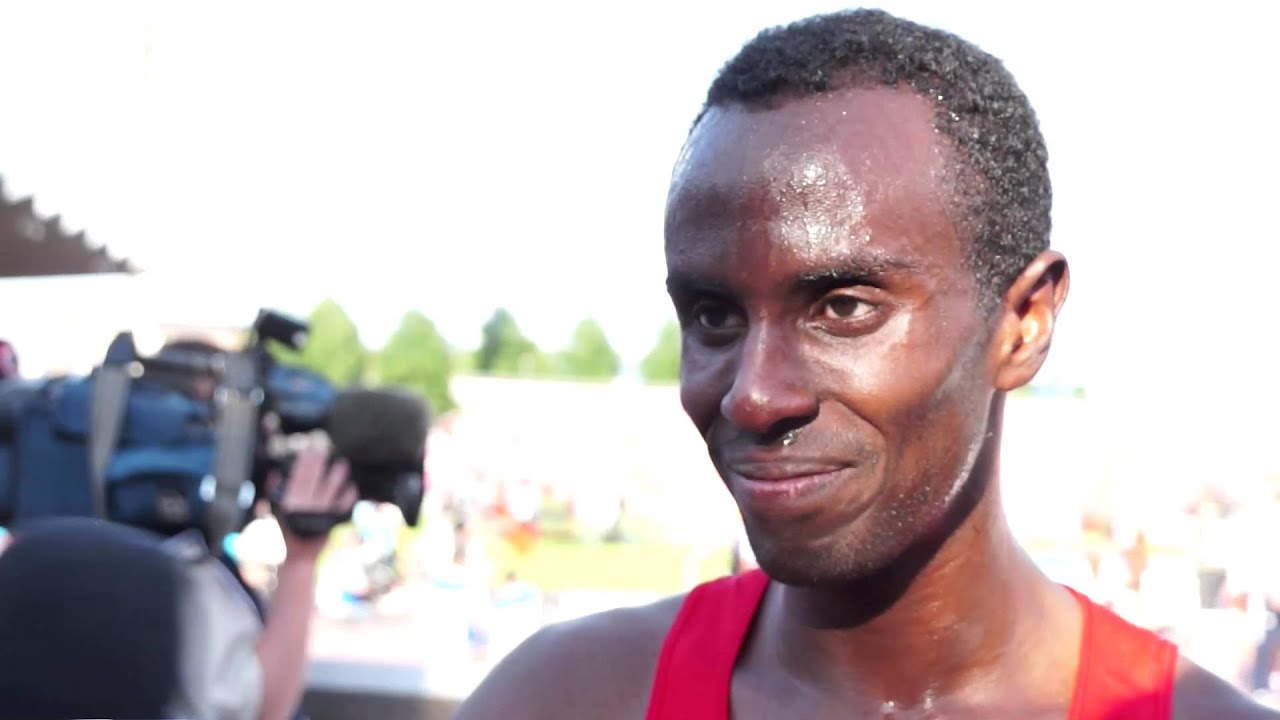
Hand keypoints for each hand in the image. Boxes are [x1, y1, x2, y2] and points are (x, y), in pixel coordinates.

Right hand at [269, 441, 355, 563]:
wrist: (300, 556)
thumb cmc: (290, 531)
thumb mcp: (276, 513)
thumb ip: (274, 494)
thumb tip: (275, 474)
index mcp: (290, 504)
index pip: (297, 479)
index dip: (303, 464)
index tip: (308, 452)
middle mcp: (305, 507)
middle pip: (312, 481)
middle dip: (317, 465)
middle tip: (321, 452)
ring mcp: (319, 515)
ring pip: (329, 491)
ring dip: (336, 476)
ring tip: (341, 464)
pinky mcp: (332, 523)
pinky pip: (343, 508)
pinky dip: (348, 497)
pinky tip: (352, 487)